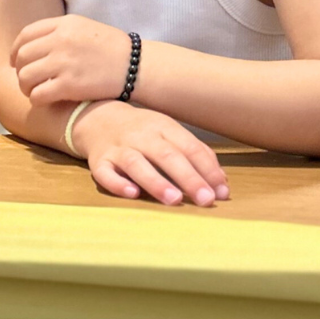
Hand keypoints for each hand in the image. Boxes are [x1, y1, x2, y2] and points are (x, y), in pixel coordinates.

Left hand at [12, 15, 133, 104]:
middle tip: (26, 80)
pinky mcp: (69, 85)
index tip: (17, 61)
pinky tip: (42, 101)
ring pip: (26, 77)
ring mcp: (64, 63)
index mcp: (64, 24)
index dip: (16, 50)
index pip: (25, 35)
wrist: (136, 65)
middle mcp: (60, 41)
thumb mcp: (84, 28)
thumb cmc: (112, 49)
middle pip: (23, 57)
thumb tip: (33, 45)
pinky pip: (38, 94)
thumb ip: (59, 32)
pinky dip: (36, 100)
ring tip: (33, 91)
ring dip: (25, 87)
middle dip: (20, 71)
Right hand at [72, 100, 229, 206]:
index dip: (207, 169)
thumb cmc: (142, 131)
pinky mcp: (98, 161)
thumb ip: (196, 153)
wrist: (97, 119)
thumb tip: (221, 182)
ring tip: (174, 199)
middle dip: (188, 178)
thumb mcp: (169, 132)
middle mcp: (141, 136)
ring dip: (155, 181)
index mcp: (163, 127)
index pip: (189, 148)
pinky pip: (104, 173)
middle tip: (205, 199)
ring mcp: (118, 148)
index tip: (221, 192)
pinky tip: (132, 193)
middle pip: (166, 155)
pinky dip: (117, 183)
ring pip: (136, 163)